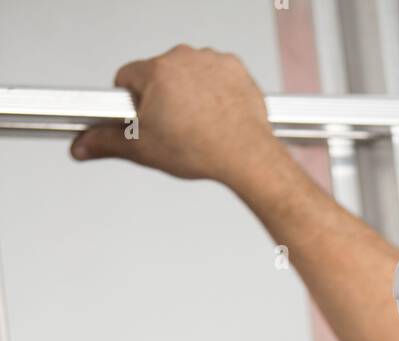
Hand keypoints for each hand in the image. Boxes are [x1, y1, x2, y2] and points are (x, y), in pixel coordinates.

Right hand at [69, 44, 274, 187]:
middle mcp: (182, 58)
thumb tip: (82, 145)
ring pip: (187, 74)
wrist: (246, 154)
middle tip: (173, 128)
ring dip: (188, 94)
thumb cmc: (201, 150)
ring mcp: (210, 60)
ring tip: (197, 125)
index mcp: (155, 71)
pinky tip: (217, 115)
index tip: (142, 118)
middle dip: (161, 99)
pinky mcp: (233, 67)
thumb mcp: (144, 149)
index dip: (131, 103)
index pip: (126, 78)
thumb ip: (106, 142)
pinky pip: (215, 76)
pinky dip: (214, 92)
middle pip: (158, 75)